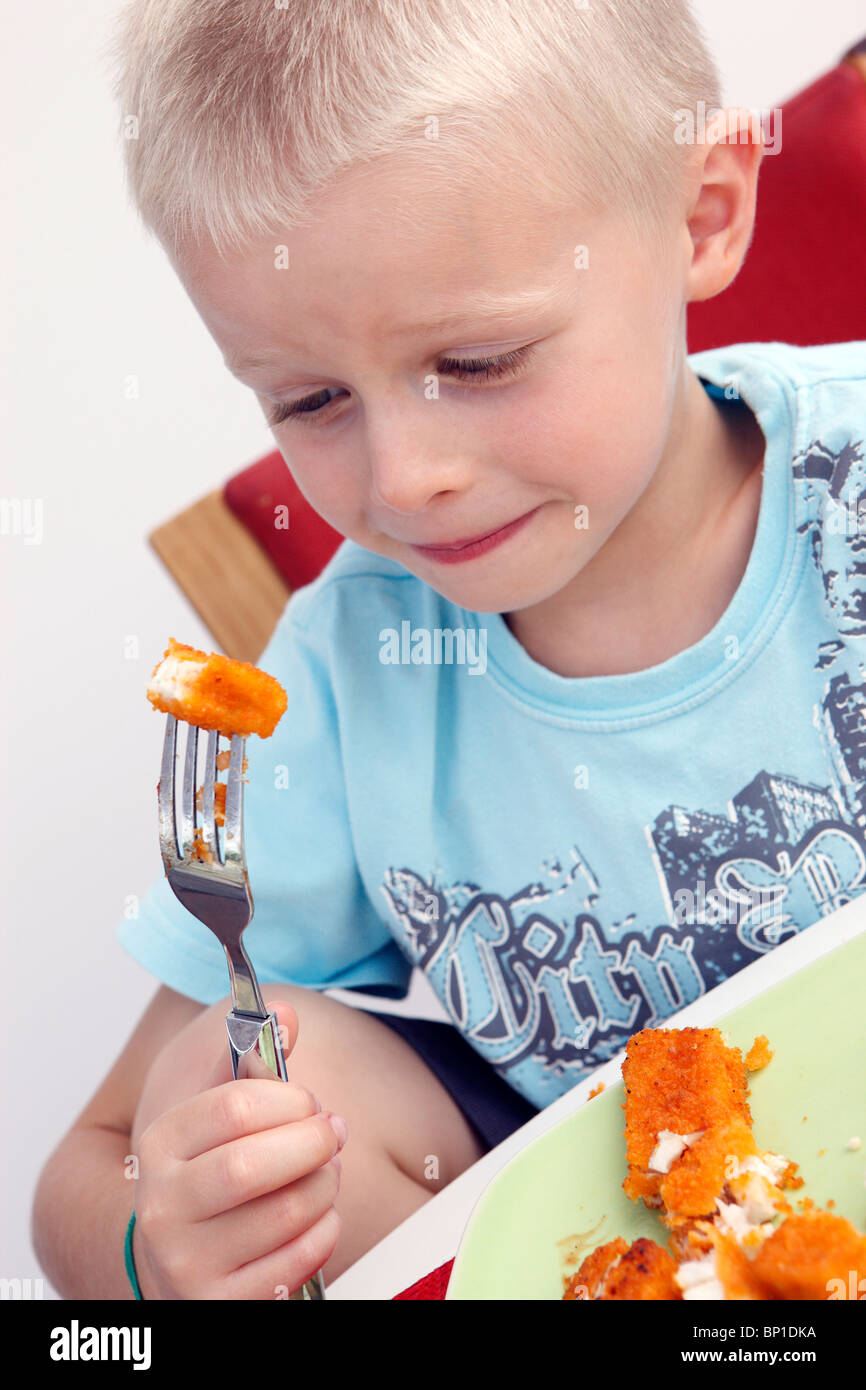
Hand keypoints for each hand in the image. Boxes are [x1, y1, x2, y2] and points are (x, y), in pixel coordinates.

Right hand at [132, 1000, 344, 1298]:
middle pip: (254, 1165)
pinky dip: (325, 1231)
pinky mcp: (220, 1302)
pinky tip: (316, 1218)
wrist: (182, 1259)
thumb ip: (252, 1061)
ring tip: (325, 1174)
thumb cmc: (214, 1173)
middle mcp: (162, 1207)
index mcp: (160, 1145)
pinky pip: (300, 1258)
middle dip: (313, 1143)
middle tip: (332, 1134)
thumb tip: (284, 1011)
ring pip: (287, 1212)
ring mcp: (186, 1262)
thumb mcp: (220, 1114)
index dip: (290, 1100)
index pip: (234, 1106)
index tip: (309, 1102)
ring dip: (325, 1186)